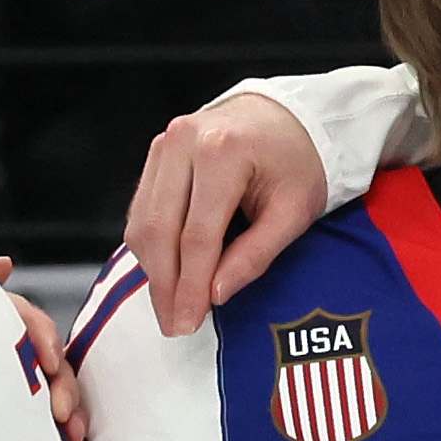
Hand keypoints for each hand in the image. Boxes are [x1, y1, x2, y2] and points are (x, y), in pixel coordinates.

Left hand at [0, 257, 91, 440]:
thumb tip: (3, 264)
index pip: (29, 324)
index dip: (44, 340)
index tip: (50, 365)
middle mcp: (0, 352)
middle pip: (49, 363)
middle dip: (64, 386)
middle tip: (62, 412)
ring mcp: (2, 385)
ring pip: (49, 393)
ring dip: (68, 409)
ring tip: (71, 434)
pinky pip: (36, 421)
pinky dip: (56, 432)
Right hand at [127, 93, 336, 337]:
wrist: (288, 116)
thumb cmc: (299, 161)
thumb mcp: (294, 211)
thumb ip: (255, 255)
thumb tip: (215, 295)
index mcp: (223, 151)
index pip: (196, 236)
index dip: (189, 287)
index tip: (187, 323)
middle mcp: (183, 142)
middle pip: (159, 232)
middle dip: (164, 286)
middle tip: (173, 324)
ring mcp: (164, 145)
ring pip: (142, 223)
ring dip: (153, 271)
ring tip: (172, 304)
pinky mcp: (155, 153)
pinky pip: (141, 210)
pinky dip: (151, 247)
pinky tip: (169, 271)